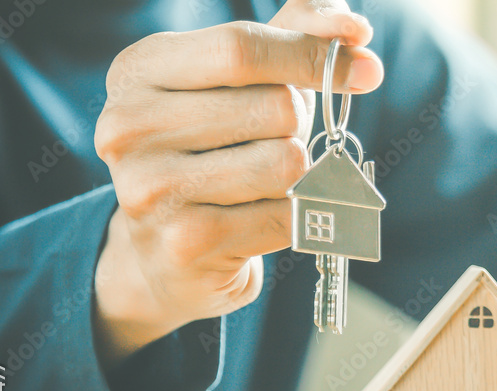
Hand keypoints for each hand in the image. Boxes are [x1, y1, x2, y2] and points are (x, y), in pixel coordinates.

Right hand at [92, 1, 383, 368]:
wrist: (166, 256)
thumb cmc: (215, 154)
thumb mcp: (242, 86)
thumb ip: (293, 39)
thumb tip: (353, 28)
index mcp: (140, 71)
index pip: (242, 48)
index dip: (311, 55)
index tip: (365, 68)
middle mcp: (130, 126)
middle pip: (276, 107)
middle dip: (300, 126)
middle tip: (273, 144)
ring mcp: (151, 187)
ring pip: (287, 163)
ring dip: (296, 177)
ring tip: (261, 185)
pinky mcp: (184, 243)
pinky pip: (285, 216)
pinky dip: (293, 217)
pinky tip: (259, 219)